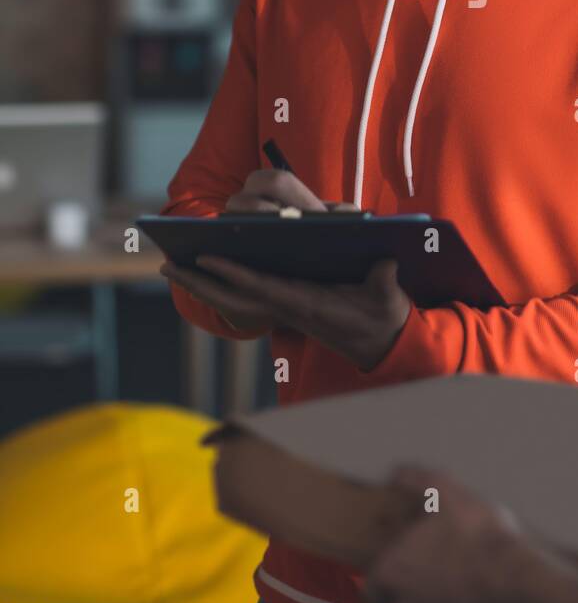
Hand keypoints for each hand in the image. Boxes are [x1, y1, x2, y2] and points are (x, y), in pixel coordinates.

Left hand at [162, 254, 411, 369]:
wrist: (382, 344)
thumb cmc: (382, 316)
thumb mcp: (387, 299)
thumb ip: (385, 283)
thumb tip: (386, 264)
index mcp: (307, 304)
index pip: (262, 287)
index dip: (233, 274)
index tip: (206, 258)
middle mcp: (287, 308)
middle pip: (233, 298)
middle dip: (199, 283)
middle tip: (165, 265)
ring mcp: (282, 309)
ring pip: (232, 300)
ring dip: (201, 285)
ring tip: (172, 267)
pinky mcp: (284, 307)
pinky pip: (242, 298)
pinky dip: (219, 286)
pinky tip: (201, 274)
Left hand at [364, 467, 577, 602]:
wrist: (518, 587)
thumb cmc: (479, 541)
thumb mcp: (445, 490)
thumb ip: (415, 480)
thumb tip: (398, 474)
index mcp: (395, 570)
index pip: (373, 582)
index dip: (385, 569)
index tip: (402, 554)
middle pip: (400, 596)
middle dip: (416, 579)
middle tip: (441, 556)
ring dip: (439, 593)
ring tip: (465, 569)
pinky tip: (480, 588)